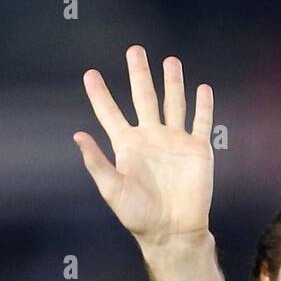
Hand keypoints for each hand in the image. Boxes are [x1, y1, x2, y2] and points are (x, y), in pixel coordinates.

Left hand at [75, 46, 213, 246]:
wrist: (173, 231)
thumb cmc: (139, 215)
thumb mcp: (112, 190)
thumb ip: (97, 162)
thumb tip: (77, 136)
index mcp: (128, 146)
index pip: (110, 114)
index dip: (100, 95)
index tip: (89, 74)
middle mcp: (151, 138)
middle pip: (144, 98)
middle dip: (139, 74)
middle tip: (134, 50)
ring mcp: (175, 141)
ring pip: (173, 103)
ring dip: (172, 82)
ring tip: (169, 61)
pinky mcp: (198, 149)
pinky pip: (201, 122)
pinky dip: (203, 105)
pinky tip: (202, 88)